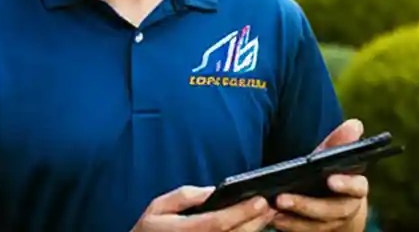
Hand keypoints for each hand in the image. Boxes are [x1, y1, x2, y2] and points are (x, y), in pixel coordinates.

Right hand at [131, 185, 277, 231]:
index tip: (259, 200)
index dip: (241, 212)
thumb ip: (186, 196)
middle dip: (255, 221)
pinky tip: (252, 228)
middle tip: (270, 206)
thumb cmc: (149, 231)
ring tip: (267, 216)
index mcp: (184, 231)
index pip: (218, 223)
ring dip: (254, 230)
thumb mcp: (158, 207)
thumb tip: (212, 191)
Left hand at [270, 119, 369, 230]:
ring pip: (316, 226)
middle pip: (331, 211)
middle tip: (282, 199)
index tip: (330, 179)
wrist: (330, 202)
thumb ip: (340, 142)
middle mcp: (347, 208)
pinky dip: (289, 227)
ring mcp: (332, 224)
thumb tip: (355, 124)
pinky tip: (272, 220)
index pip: (357, 186)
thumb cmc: (328, 172)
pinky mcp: (317, 231)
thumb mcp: (332, 156)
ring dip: (294, 220)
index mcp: (355, 187)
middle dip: (306, 205)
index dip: (346, 184)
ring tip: (273, 212)